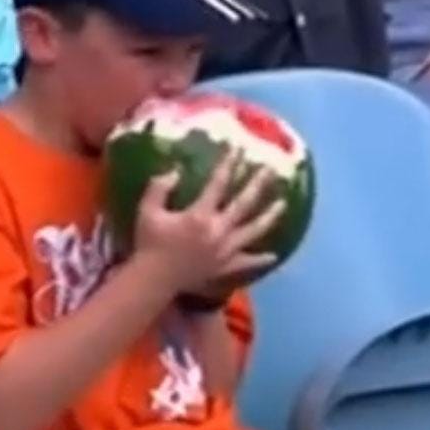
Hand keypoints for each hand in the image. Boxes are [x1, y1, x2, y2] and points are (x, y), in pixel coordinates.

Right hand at [133, 151, 285, 296]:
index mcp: (200, 215)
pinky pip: (247, 262)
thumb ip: (160, 187)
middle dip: (258, 184)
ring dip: (269, 216)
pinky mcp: (225, 267)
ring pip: (253, 230)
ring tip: (283, 203)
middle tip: (270, 170)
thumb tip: (175, 171)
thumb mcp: (147, 211)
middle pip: (244, 203)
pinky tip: (274, 255)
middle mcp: (218, 230)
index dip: (229, 164)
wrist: (154, 279)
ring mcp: (225, 250)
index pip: (218, 184)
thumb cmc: (150, 243)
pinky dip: (261, 259)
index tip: (238, 149)